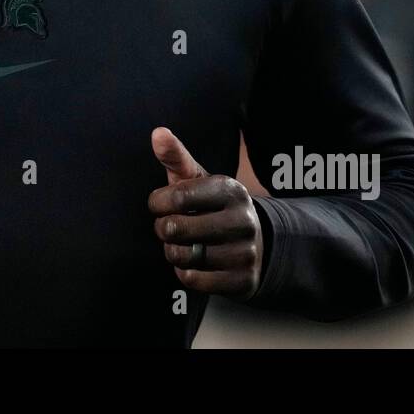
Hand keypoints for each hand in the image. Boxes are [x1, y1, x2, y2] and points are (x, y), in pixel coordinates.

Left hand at [148, 127, 263, 301]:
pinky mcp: (243, 280)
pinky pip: (193, 280)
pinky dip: (185, 272)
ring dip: (172, 252)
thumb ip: (175, 156)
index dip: (158, 203)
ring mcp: (246, 251)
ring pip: (182, 256)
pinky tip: (194, 262)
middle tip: (169, 227)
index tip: (161, 204)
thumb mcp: (197, 179)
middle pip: (174, 229)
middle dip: (163, 229)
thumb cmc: (213, 206)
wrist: (255, 242)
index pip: (176, 197)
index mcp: (230, 189)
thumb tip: (157, 133)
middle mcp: (243, 219)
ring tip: (183, 244)